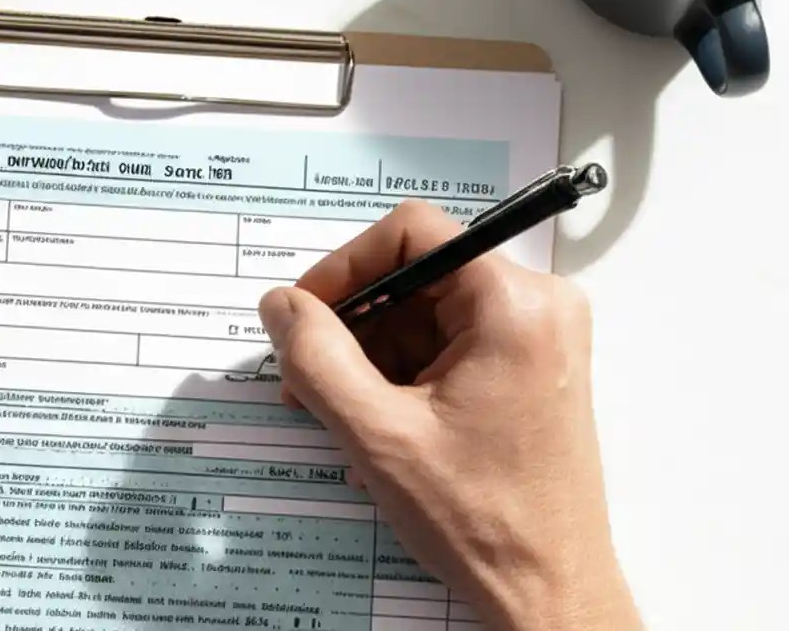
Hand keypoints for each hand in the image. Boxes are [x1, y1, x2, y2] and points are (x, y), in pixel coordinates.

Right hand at [259, 201, 640, 630]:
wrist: (548, 593)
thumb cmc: (479, 520)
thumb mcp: (376, 434)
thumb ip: (316, 357)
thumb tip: (279, 304)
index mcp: (514, 305)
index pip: (412, 233)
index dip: (344, 267)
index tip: (303, 315)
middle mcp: (538, 308)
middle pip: (416, 277)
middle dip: (353, 326)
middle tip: (307, 380)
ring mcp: (538, 341)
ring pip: (427, 315)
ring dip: (372, 358)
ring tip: (340, 415)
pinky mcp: (529, 372)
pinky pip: (448, 346)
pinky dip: (402, 377)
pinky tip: (377, 425)